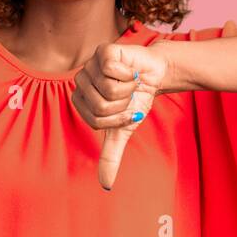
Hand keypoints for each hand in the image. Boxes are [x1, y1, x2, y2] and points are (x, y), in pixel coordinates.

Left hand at [71, 41, 171, 189]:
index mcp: (80, 100)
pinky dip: (129, 74)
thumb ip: (111, 155)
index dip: (117, 119)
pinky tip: (130, 70)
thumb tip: (105, 185)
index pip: (95, 120)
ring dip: (128, 88)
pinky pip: (113, 70)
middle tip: (129, 94)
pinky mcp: (104, 50)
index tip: (126, 110)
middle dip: (123, 104)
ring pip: (108, 89)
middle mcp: (80, 81)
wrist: (156, 75)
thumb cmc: (137, 99)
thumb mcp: (124, 129)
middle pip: (100, 106)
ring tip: (130, 82)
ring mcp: (90, 64)